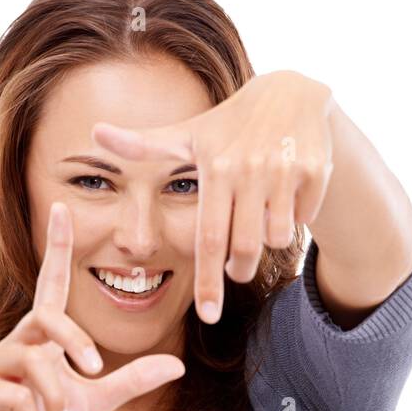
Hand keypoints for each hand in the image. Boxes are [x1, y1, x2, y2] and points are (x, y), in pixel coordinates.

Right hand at [0, 201, 184, 410]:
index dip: (58, 248)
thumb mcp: (97, 404)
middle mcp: (15, 343)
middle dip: (74, 343)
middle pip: (46, 320)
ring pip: (31, 362)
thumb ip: (132, 380)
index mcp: (42, 339)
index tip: (63, 208)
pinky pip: (7, 391)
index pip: (52, 285)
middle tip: (94, 373)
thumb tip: (177, 365)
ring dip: (53, 395)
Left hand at [92, 71, 335, 322]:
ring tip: (260, 220)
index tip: (208, 317)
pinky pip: (303, 219)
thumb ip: (143, 145)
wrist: (291, 93)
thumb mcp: (187, 133)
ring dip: (268, 241)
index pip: (208, 239)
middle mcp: (250, 168)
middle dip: (239, 271)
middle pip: (244, 248)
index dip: (209, 284)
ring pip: (277, 238)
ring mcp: (285, 169)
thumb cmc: (227, 124)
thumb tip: (94, 134)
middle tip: (236, 270)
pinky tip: (287, 194)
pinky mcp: (316, 170)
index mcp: (215, 167)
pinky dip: (296, 217)